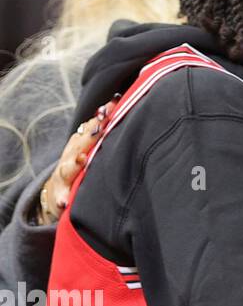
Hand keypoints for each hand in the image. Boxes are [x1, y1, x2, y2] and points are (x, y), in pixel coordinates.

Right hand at [36, 98, 118, 224]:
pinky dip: (62, 198)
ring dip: (75, 163)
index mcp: (82, 141)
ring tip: (82, 160)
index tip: (115, 103)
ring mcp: (64, 172)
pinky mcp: (59, 192)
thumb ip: (103, 128)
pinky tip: (64, 202)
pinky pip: (60, 195)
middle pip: (81, 142)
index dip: (103, 115)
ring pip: (68, 167)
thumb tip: (122, 102)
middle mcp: (71, 154)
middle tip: (101, 127)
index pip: (93, 125)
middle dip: (90, 134)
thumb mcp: (91, 144)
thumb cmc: (81, 161)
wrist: (57, 188)